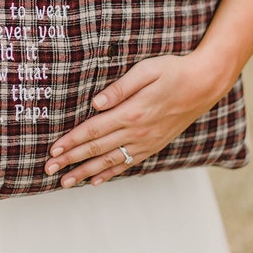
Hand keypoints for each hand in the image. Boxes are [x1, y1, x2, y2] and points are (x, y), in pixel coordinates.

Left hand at [44, 53, 222, 186]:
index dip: (71, 140)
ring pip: (109, 161)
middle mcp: (137, 132)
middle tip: (49, 169)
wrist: (204, 85)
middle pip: (96, 150)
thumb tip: (95, 103)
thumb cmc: (172, 71)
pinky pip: (127, 163)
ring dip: (85, 172)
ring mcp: (146, 142)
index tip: (53, 149)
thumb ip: (119, 87)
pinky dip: (110, 173)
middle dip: (70, 160)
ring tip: (66, 181)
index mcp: (131, 112)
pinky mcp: (153, 145)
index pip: (93, 130)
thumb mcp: (145, 70)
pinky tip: (96, 180)